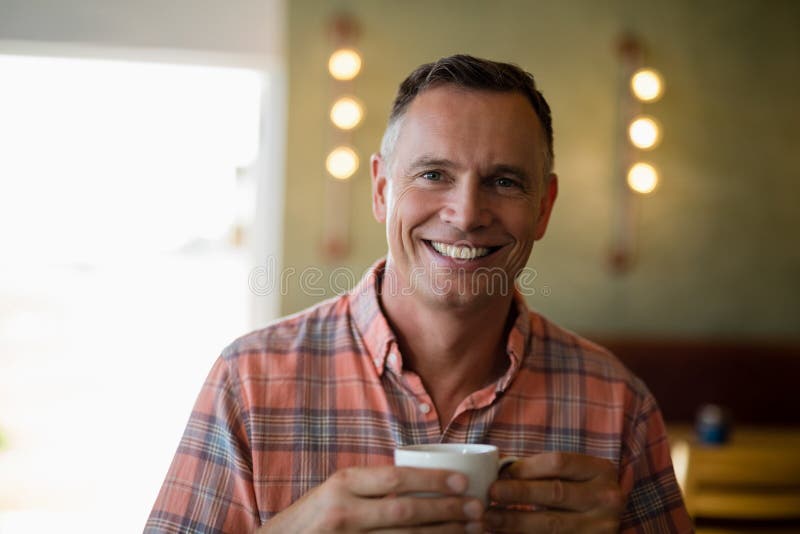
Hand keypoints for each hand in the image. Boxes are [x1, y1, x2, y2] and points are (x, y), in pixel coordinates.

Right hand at [258, 465, 484, 532]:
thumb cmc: (314, 516)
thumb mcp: (336, 491)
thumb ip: (371, 487)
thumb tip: (423, 481)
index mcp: (344, 484)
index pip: (395, 478)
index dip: (432, 480)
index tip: (463, 481)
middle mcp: (344, 512)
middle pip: (405, 512)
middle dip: (446, 511)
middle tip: (478, 509)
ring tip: (471, 531)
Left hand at [486, 452, 622, 532]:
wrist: (605, 520)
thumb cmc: (581, 490)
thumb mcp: (573, 473)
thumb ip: (541, 470)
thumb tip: (499, 471)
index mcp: (600, 470)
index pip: (558, 463)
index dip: (526, 467)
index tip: (501, 473)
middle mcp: (606, 498)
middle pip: (555, 492)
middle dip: (518, 493)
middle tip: (491, 493)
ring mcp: (601, 527)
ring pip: (551, 524)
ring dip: (515, 521)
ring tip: (490, 518)